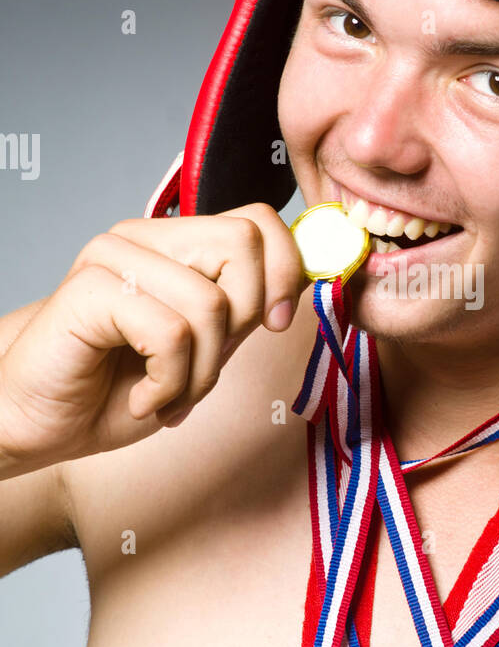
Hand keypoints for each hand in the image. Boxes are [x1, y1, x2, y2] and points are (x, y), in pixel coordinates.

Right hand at [0, 203, 306, 472]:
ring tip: (166, 393)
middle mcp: (146, 239)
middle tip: (204, 368)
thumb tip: (308, 281)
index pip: (257, 221)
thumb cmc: (116, 388)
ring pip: (212, 302)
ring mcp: (114, 257)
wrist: (41, 425)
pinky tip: (142, 398)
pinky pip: (171, 333)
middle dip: (244, 322)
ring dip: (200, 372)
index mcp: (177, 245)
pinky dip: (168, 383)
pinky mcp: (89, 288)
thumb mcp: (204, 351)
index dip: (285, 271)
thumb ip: (246, 313)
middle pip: (244, 244)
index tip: (278, 325)